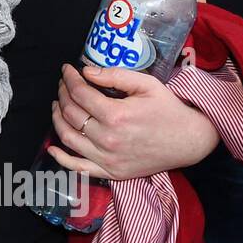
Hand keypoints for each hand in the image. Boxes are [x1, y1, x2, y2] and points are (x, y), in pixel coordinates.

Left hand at [47, 63, 218, 180]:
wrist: (189, 141)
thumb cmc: (168, 109)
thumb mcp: (146, 84)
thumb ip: (115, 75)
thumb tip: (86, 72)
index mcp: (116, 115)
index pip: (80, 94)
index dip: (69, 79)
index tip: (66, 70)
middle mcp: (108, 139)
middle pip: (71, 114)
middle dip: (62, 94)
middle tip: (64, 85)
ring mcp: (108, 159)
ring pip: (68, 138)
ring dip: (58, 118)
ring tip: (58, 105)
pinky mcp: (111, 172)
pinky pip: (78, 168)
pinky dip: (61, 158)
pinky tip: (52, 146)